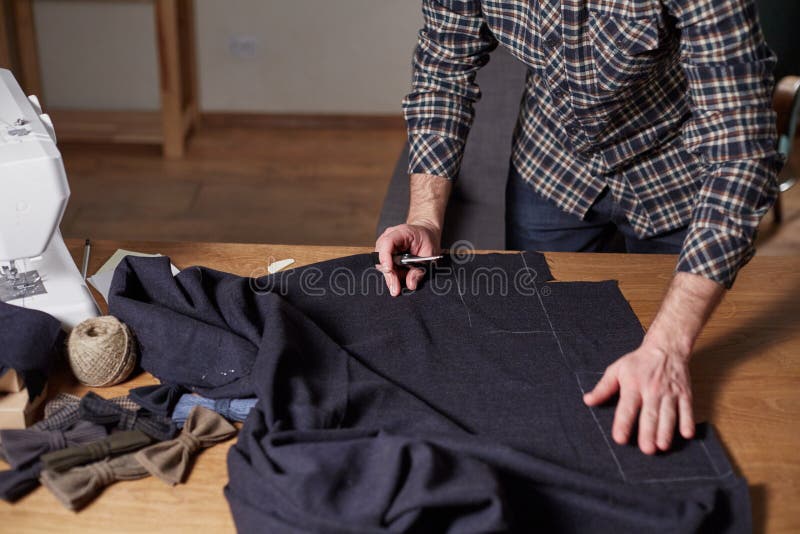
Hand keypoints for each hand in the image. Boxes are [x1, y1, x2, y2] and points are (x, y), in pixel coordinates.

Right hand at [374, 222, 440, 295]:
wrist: (425, 233)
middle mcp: (388, 237)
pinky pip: (385, 266)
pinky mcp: (385, 254)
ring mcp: (385, 245)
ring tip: (398, 286)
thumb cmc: (427, 240)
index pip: (387, 242)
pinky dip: (392, 275)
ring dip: (390, 276)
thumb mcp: (429, 253)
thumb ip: (420, 269)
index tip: (389, 270)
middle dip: (389, 274)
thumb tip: (411, 284)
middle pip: (382, 256)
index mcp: (401, 232)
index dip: (385, 256)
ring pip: (382, 264)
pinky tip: (397, 281)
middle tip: (395, 289)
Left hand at [583, 340, 694, 454]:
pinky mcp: (684, 393)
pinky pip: (687, 409)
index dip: (623, 423)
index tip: (619, 438)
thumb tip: (588, 401)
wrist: (666, 347)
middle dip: (648, 432)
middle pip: (650, 414)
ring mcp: (670, 392)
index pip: (627, 406)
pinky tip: (686, 434)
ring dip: (666, 431)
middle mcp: (652, 389)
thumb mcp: (617, 370)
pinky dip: (688, 421)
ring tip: (662, 446)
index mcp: (633, 384)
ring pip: (669, 414)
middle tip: (646, 449)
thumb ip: (603, 388)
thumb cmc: (639, 362)